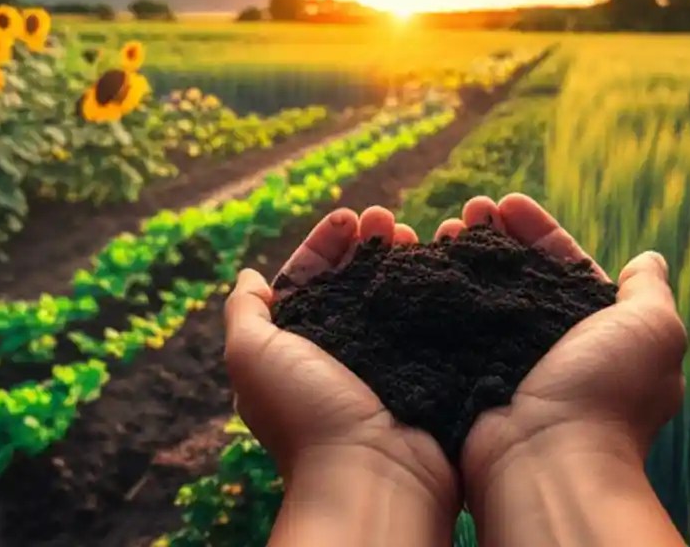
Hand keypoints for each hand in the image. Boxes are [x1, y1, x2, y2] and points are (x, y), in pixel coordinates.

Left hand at [224, 206, 459, 545]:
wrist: (375, 476)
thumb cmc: (307, 415)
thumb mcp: (252, 358)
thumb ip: (244, 313)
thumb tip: (247, 276)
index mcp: (297, 347)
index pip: (308, 279)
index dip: (325, 243)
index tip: (348, 215)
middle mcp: (340, 352)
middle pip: (354, 281)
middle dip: (368, 243)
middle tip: (388, 218)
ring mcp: (386, 362)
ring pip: (394, 295)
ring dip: (403, 258)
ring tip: (415, 233)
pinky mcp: (427, 371)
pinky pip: (431, 317)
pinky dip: (436, 287)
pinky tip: (445, 260)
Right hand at [449, 194, 686, 544]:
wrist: (548, 460)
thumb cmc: (605, 391)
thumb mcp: (653, 330)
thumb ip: (649, 291)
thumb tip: (650, 258)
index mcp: (596, 331)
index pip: (566, 266)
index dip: (537, 230)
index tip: (507, 201)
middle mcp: (552, 346)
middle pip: (519, 276)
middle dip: (495, 237)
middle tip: (468, 209)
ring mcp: (508, 364)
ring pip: (481, 298)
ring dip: (463, 259)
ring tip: (443, 229)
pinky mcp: (470, 379)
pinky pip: (451, 327)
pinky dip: (438, 296)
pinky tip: (422, 265)